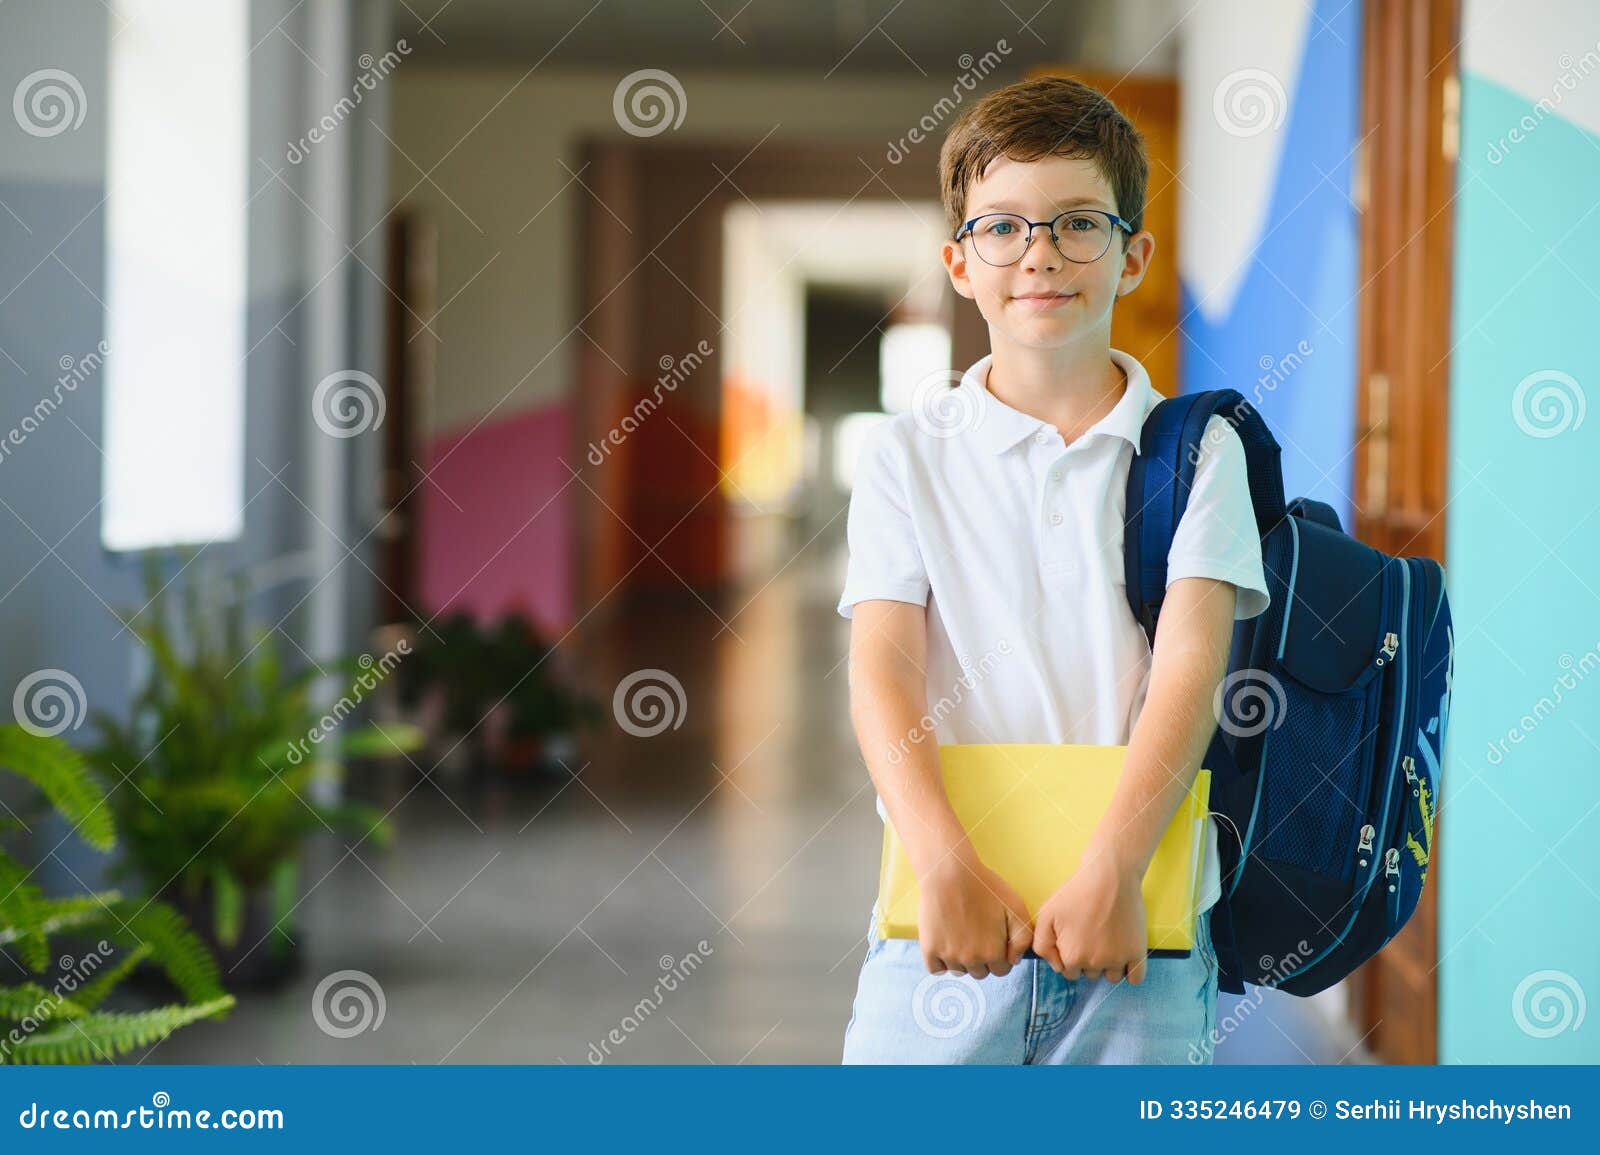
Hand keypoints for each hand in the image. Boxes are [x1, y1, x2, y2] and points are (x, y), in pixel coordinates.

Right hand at [916, 849, 1032, 978]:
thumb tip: (1013, 961)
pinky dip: (941, 961)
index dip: (1000, 954)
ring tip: (961, 935)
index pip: (1001, 970)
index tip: (993, 938)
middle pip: (980, 972)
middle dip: (982, 958)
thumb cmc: (985, 886)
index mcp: (993, 952)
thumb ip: (1023, 938)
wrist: (949, 873)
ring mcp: (949, 956)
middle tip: (976, 934)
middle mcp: (971, 960)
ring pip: (959, 971)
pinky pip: (937, 970)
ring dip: (962, 960)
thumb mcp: (1016, 907)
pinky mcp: (929, 949)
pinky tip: (946, 943)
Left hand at [1032, 847, 1148, 984]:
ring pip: (1111, 976)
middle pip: (1090, 973)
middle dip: (1089, 960)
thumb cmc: (1076, 893)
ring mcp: (1118, 960)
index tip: (1076, 938)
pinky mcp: (1138, 953)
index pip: (1069, 971)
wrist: (1111, 876)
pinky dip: (1130, 971)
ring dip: (1108, 965)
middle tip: (1092, 934)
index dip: (1070, 956)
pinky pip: (1135, 978)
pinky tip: (1124, 954)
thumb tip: (1056, 966)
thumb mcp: (1046, 914)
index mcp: (1073, 958)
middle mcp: (1096, 964)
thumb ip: (1042, 945)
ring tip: (1108, 941)